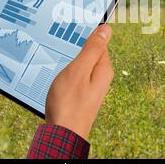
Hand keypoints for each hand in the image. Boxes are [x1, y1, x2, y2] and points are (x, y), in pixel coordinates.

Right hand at [45, 24, 113, 139]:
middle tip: (61, 42)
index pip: (100, 41)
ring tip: (57, 57)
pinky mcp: (82, 93)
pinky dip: (67, 71)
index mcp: (104, 69)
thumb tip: (107, 29)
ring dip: (70, 59)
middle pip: (90, 52)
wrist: (62, 135)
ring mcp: (92, 86)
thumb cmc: (69, 104)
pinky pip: (76, 74)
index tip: (72, 29)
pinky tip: (57, 73)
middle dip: (77, 47)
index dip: (86, 34)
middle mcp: (101, 77)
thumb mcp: (79, 71)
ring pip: (82, 64)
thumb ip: (92, 49)